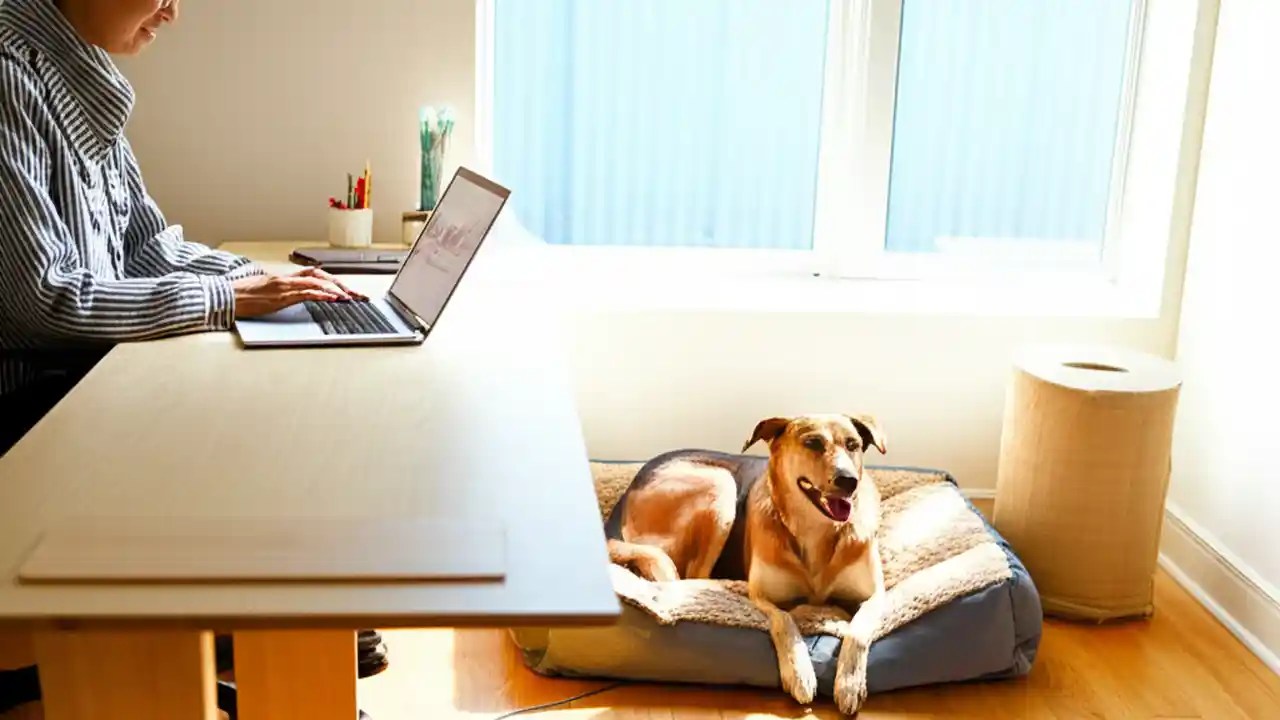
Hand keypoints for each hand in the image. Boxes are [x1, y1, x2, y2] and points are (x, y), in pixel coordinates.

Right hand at [230, 268, 365, 318]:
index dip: (332, 280)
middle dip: (340, 285)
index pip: (314, 273)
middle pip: (320, 276)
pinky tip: (332, 298)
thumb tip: (291, 295)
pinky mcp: (280, 297)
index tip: (346, 288)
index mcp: (284, 277)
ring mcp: (284, 287)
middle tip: (356, 294)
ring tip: (349, 296)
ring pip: (316, 283)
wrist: (225, 296)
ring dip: (335, 290)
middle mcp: (287, 279)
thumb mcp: (264, 289)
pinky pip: (304, 293)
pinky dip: (320, 295)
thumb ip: (280, 290)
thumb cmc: (241, 294)